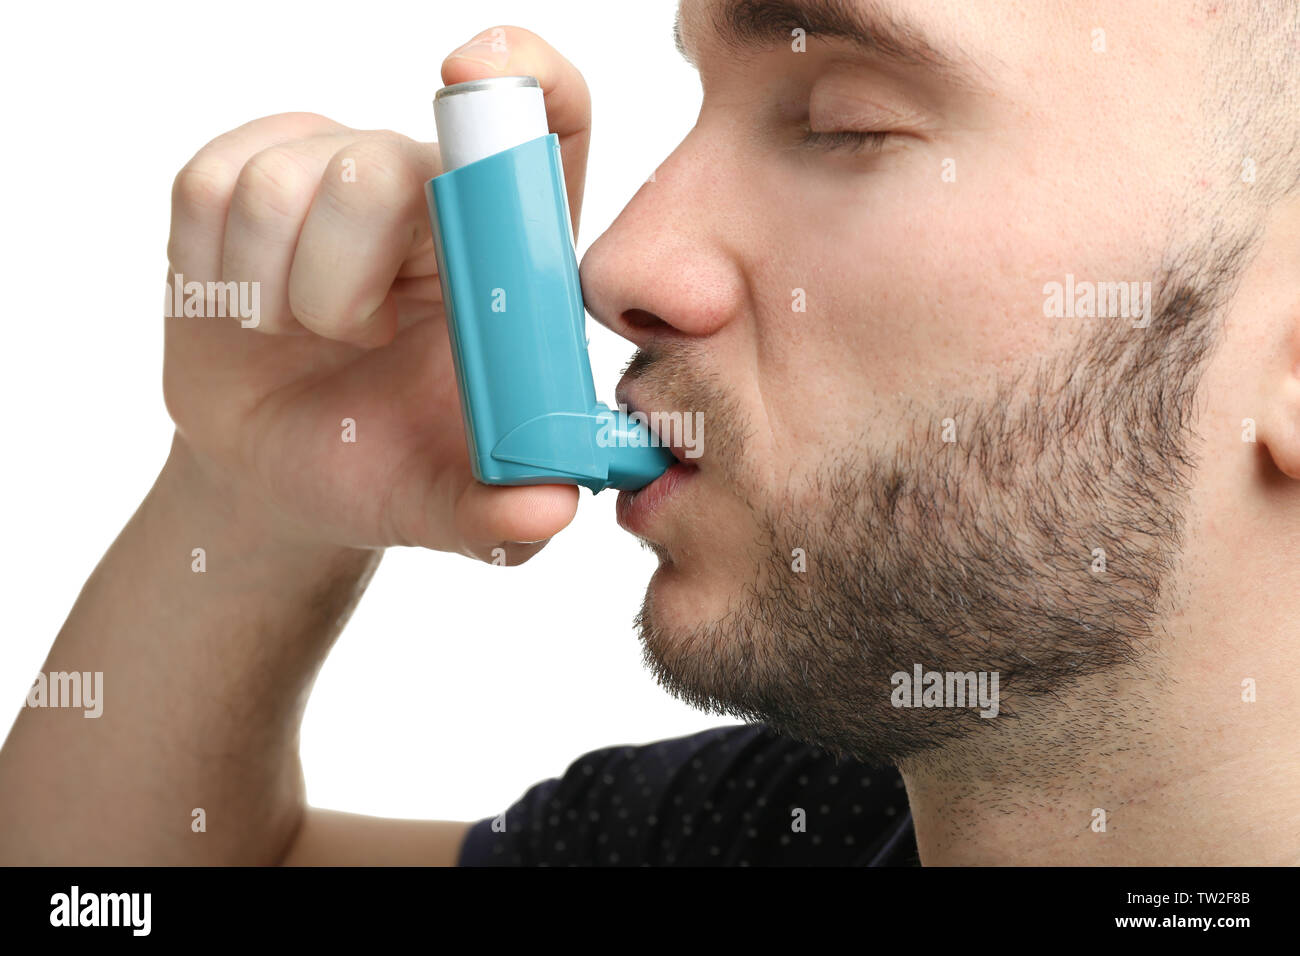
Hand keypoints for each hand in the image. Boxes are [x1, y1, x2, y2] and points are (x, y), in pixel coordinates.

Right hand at [161, 26, 589, 562]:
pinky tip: (251, 313)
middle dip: (350, 279)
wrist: (278, 473)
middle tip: (353, 339)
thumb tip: (546, 510)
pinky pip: (211, 188)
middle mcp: (429, 189)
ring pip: (286, 181)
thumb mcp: (447, 508)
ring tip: (305, 335)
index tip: (468, 76)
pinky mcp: (240, 171)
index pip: (550, 114)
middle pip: (387, 162)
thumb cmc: (380, 468)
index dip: (524, 72)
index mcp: (510, 250)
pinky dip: (219, 276)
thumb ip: (502, 517)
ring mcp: (330, 169)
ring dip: (282, 293)